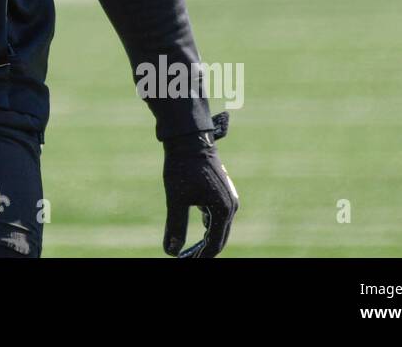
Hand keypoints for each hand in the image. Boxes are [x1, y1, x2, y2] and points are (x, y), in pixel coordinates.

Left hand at [161, 111, 237, 257]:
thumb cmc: (183, 167)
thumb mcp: (176, 199)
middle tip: (186, 259)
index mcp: (224, 210)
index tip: (186, 262)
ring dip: (206, 240)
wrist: (189, 139)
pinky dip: (208, 227)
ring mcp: (228, 199)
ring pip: (218, 228)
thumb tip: (170, 252)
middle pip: (219, 238)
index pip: (214, 244)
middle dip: (203, 251)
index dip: (200, 256)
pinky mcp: (222, 193)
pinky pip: (217, 217)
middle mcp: (231, 206)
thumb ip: (176, 226)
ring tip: (189, 251)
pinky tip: (198, 233)